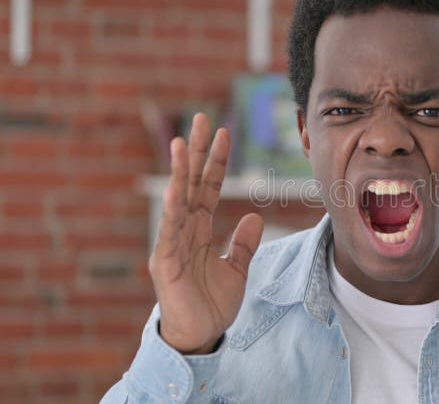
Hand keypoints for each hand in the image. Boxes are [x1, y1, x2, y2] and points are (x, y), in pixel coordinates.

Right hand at [148, 113, 263, 353]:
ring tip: (184, 143)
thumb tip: (255, 218)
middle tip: (202, 119)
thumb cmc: (212, 304)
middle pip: (192, 183)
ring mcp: (172, 244)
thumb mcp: (237, 270)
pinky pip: (170, 232)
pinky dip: (173, 210)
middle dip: (198, 152)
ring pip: (177, 201)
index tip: (225, 133)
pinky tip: (177, 188)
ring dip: (181, 172)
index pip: (209, 187)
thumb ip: (244, 244)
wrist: (200, 337)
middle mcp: (183, 230)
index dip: (217, 161)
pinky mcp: (165, 263)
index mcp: (199, 230)